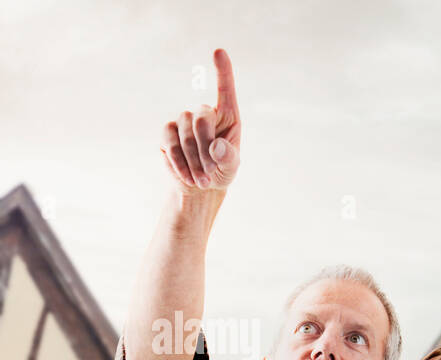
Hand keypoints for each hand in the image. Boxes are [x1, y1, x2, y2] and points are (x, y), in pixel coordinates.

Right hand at [161, 48, 240, 192]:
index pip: (225, 90)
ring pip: (183, 130)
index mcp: (227, 117)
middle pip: (201, 117)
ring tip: (202, 179)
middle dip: (205, 146)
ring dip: (193, 158)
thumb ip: (229, 158)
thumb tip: (216, 146)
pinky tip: (188, 176)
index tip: (219, 51)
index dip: (222, 71)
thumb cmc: (220, 172)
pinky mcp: (168, 132)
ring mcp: (184, 120)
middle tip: (211, 171)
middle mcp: (205, 113)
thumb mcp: (231, 169)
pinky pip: (169, 141)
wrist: (199, 185)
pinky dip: (179, 161)